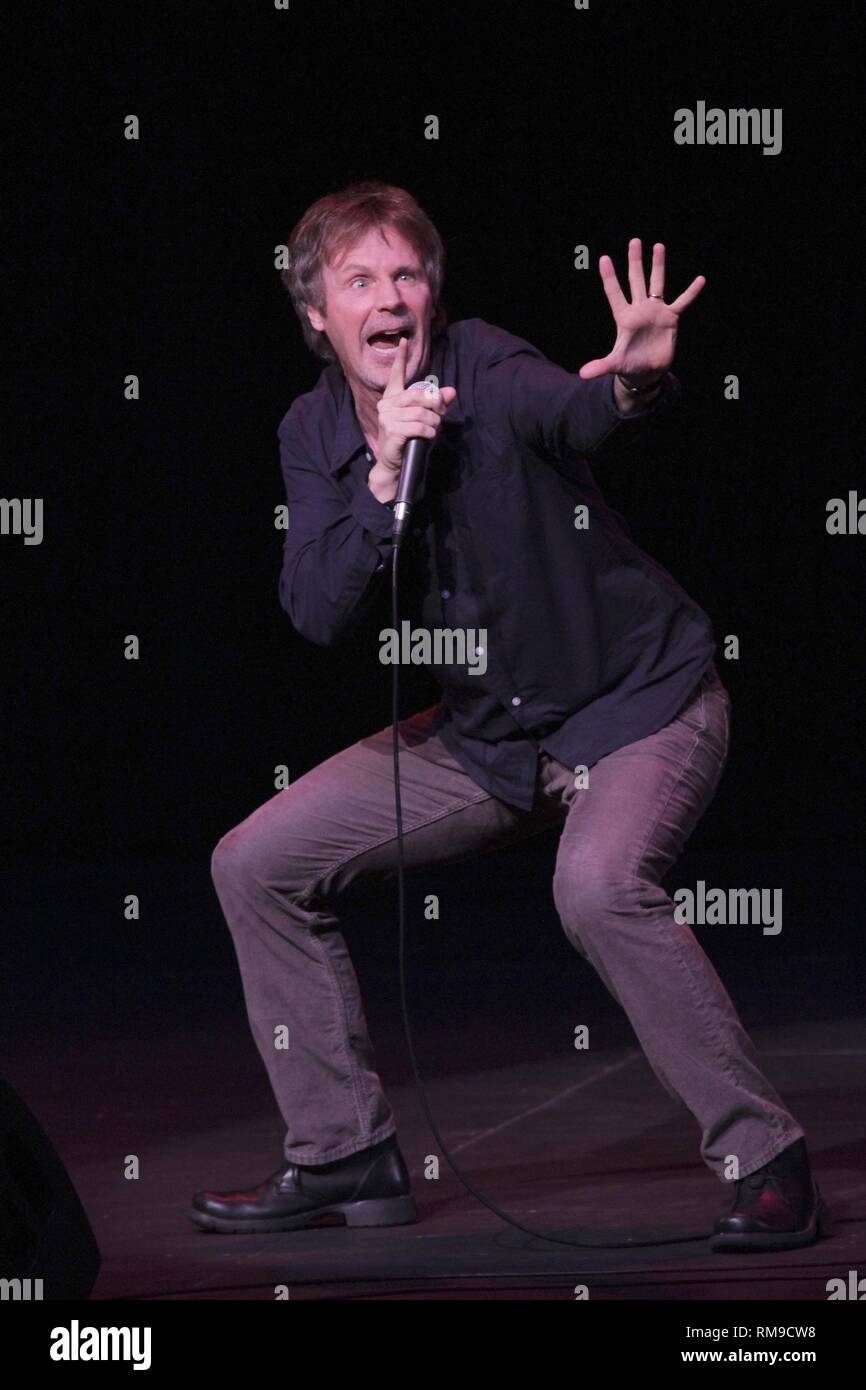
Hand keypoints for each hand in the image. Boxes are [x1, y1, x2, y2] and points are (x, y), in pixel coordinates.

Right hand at [375, 336, 456, 473]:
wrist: (393, 463)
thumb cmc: (408, 439)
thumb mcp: (424, 419)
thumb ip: (436, 404)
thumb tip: (451, 391)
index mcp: (393, 398)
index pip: (396, 375)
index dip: (401, 358)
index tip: (404, 342)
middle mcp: (387, 404)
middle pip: (418, 395)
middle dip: (435, 404)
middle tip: (441, 413)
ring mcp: (387, 417)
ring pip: (421, 413)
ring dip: (434, 423)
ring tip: (433, 430)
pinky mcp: (391, 431)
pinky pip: (418, 426)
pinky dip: (429, 432)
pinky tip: (428, 436)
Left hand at [578, 239, 704, 386]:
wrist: (647, 372)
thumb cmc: (629, 365)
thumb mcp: (615, 364)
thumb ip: (601, 366)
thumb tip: (583, 374)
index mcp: (624, 317)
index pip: (615, 293)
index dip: (610, 277)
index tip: (604, 258)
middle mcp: (639, 309)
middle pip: (636, 280)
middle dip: (635, 262)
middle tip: (634, 241)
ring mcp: (655, 312)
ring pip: (657, 284)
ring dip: (658, 266)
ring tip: (658, 246)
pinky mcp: (671, 319)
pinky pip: (683, 302)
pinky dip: (691, 292)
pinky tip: (700, 279)